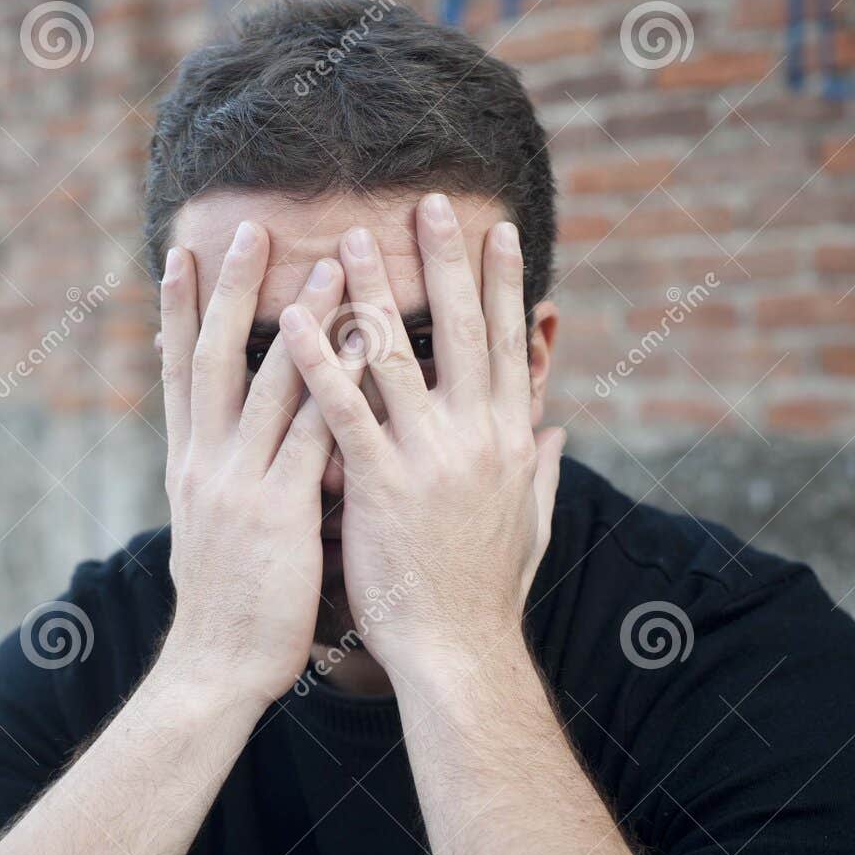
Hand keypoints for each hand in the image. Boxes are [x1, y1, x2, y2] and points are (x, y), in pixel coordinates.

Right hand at [157, 222, 346, 701]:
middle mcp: (205, 461)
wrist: (215, 668)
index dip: (176, 311)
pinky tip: (358, 344)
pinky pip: (312, 431)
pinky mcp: (279, 508)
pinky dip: (334, 381)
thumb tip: (237, 453)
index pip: (178, 372)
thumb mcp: (210, 532)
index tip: (179, 257)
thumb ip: (226, 482)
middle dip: (226, 288)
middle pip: (211, 355)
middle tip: (244, 227)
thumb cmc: (226, 605)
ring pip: (269, 379)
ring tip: (329, 258)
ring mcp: (238, 482)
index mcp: (189, 465)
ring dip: (300, 316)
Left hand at [281, 196, 564, 677]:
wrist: (458, 652)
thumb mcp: (529, 523)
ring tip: (348, 238)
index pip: (506, 344)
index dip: (502, 284)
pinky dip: (321, 361)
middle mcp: (476, 437)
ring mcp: (428, 458)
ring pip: (397, 357)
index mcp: (509, 439)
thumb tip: (557, 432)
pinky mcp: (381, 485)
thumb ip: (540, 470)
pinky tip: (297, 320)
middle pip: (462, 330)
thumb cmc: (487, 592)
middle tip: (428, 201)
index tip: (495, 233)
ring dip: (372, 293)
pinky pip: (344, 411)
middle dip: (445, 261)